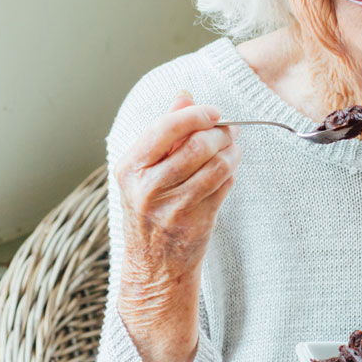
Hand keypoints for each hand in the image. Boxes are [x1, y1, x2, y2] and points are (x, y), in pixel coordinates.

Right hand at [115, 90, 238, 361]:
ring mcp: (172, 209)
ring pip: (216, 167)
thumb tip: (185, 95)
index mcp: (129, 169)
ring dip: (231, 153)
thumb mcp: (144, 170)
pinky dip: (232, 173)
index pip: (165, 128)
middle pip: (196, 147)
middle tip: (228, 130)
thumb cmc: (149, 209)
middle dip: (219, 134)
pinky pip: (224, 188)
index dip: (196, 115)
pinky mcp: (196, 224)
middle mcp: (147, 189)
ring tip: (232, 148)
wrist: (153, 266)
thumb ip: (164, 130)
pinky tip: (229, 169)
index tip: (214, 112)